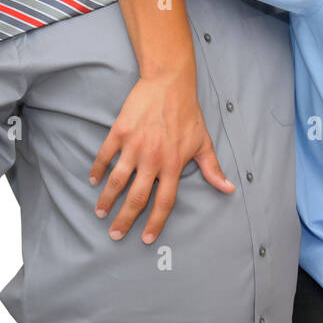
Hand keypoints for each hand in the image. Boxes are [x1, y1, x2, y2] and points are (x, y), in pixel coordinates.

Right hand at [88, 70, 234, 243]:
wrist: (169, 83)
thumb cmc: (188, 113)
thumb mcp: (203, 142)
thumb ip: (212, 168)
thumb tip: (228, 188)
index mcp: (174, 165)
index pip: (164, 202)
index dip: (155, 222)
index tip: (146, 238)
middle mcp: (153, 159)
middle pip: (137, 198)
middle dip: (124, 220)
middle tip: (115, 234)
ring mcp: (134, 146)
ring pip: (116, 181)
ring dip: (106, 200)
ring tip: (100, 213)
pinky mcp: (120, 132)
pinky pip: (104, 156)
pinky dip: (97, 170)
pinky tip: (93, 181)